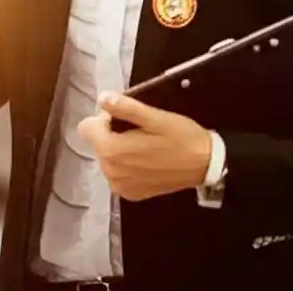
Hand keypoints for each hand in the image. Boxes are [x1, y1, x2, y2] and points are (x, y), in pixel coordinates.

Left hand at [77, 92, 212, 201]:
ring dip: (119, 150)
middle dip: (112, 134)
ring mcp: (119, 186)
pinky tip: (146, 162)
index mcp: (111, 150)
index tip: (125, 119)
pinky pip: (117, 174)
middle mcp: (110, 171)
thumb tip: (102, 98)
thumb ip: (125, 108)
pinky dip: (126, 166)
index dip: (104, 119)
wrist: (206, 165)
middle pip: (96, 144)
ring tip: (145, 147)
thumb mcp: (156, 117)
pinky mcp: (130, 195)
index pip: (86, 128)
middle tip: (139, 132)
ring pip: (105, 159)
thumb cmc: (182, 137)